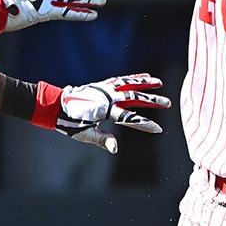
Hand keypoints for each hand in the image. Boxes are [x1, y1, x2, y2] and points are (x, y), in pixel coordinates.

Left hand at [55, 73, 170, 152]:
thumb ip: (102, 140)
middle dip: (152, 101)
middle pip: (134, 98)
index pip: (129, 118)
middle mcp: (107, 97)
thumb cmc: (71, 123)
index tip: (158, 129)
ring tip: (159, 83)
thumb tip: (115, 149)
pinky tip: (144, 76)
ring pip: (129, 84)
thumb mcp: (86, 134)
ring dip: (145, 84)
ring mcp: (105, 89)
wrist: (57, 105)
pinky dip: (134, 78)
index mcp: (104, 110)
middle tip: (167, 103)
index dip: (144, 124)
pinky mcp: (103, 85)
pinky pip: (122, 79)